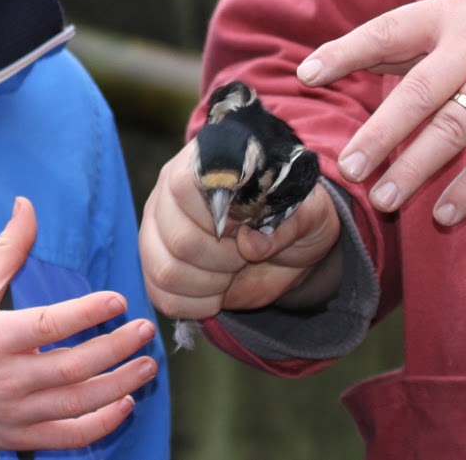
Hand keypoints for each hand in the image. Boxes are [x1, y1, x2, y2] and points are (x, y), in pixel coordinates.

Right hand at [0, 197, 158, 452]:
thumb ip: (7, 250)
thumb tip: (26, 205)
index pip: (48, 325)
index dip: (85, 313)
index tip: (118, 299)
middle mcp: (9, 377)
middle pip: (71, 367)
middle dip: (115, 349)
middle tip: (145, 330)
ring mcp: (17, 411)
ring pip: (76, 403)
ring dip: (118, 385)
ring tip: (147, 365)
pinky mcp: (22, 436)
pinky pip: (67, 437)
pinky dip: (99, 425)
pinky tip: (124, 404)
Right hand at [139, 142, 341, 321]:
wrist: (287, 249)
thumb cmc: (296, 220)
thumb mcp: (311, 216)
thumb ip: (290, 223)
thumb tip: (251, 244)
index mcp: (208, 161)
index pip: (186, 186)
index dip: (220, 217)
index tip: (247, 228)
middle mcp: (171, 189)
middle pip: (179, 237)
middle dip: (223, 259)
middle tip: (245, 255)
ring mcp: (157, 226)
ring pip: (166, 270)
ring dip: (209, 283)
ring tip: (231, 271)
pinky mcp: (154, 261)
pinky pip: (160, 294)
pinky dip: (195, 303)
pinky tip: (217, 291)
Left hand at [298, 0, 465, 225]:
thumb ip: (426, 35)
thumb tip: (368, 58)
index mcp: (453, 13)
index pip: (389, 31)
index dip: (346, 51)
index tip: (307, 73)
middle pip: (417, 93)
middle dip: (379, 132)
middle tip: (348, 166)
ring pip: (452, 130)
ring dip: (416, 168)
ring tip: (384, 198)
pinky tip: (444, 214)